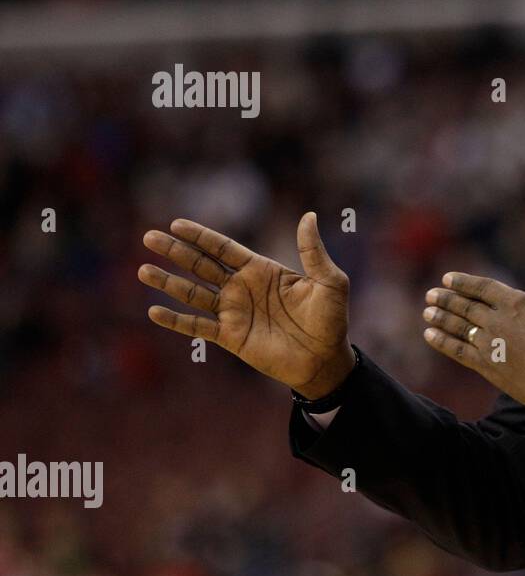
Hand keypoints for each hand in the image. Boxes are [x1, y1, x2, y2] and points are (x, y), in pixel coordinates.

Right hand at [138, 212, 354, 398]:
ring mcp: (234, 312)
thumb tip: (308, 216)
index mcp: (262, 270)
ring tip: (143, 270)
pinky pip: (198, 326)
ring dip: (168, 282)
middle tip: (148, 237)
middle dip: (175, 251)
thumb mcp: (329, 281)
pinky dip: (176, 320)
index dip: (200, 236)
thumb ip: (313, 251)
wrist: (326, 359)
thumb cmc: (331, 319)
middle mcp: (242, 288)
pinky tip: (153, 310)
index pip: (224, 248)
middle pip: (201, 265)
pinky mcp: (231, 337)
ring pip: (193, 293)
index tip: (176, 224)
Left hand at [422, 236, 524, 416]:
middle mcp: (497, 321)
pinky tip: (430, 337)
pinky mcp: (486, 366)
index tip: (447, 278)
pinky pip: (457, 350)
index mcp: (515, 303)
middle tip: (430, 295)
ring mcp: (489, 344)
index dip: (465, 282)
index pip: (483, 287)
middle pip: (466, 306)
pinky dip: (442, 342)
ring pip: (458, 326)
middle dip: (447, 299)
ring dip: (441, 318)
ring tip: (426, 312)